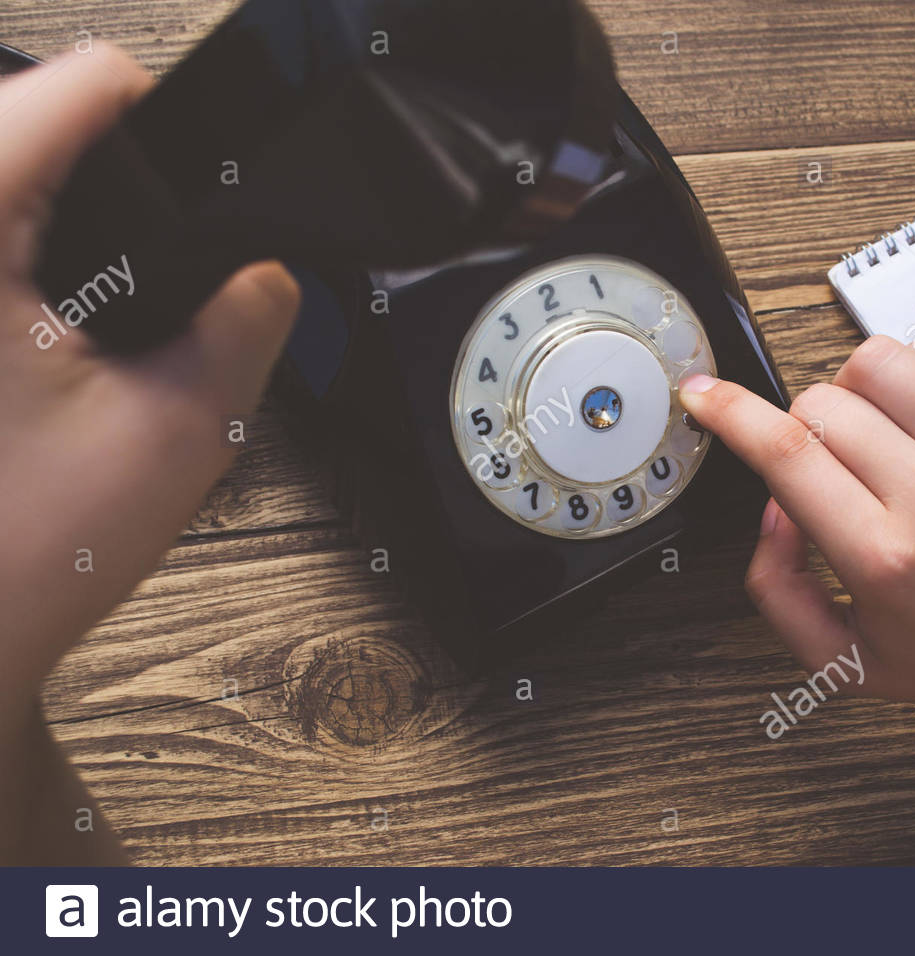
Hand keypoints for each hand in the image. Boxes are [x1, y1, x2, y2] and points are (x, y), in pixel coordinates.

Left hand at [0, 46, 298, 859]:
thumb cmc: (16, 559)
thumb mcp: (175, 433)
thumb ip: (243, 327)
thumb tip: (266, 274)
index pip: (72, 89)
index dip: (159, 112)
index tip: (200, 158)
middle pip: (30, 130)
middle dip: (114, 190)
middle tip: (153, 275)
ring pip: (7, 192)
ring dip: (65, 232)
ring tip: (96, 321)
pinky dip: (33, 275)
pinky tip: (52, 348)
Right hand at [679, 334, 914, 718]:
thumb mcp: (846, 661)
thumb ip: (778, 591)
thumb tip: (770, 508)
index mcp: (884, 556)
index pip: (785, 452)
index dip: (728, 412)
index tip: (702, 394)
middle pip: (819, 403)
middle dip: (796, 428)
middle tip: (824, 472)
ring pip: (874, 360)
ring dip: (847, 389)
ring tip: (865, 437)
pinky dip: (902, 376)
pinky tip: (909, 422)